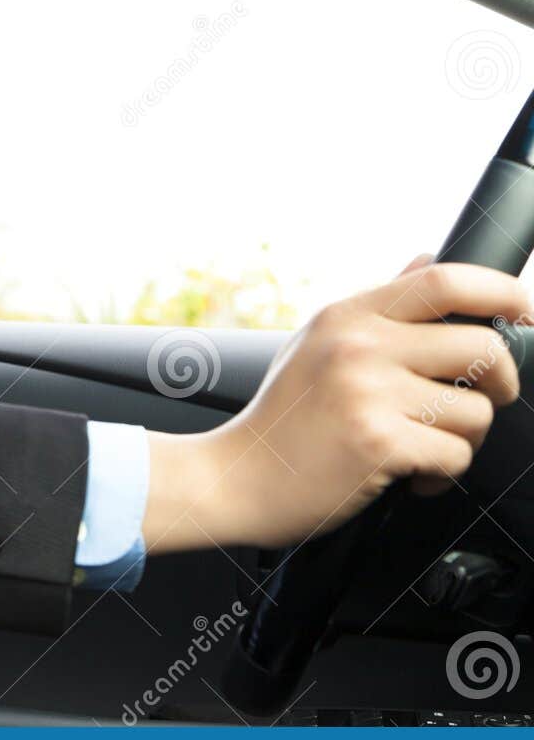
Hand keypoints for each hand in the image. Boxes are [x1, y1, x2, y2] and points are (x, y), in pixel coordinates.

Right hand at [145, 258, 526, 552]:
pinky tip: (405, 476)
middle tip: (479, 402)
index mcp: (347, 316)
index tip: (524, 310)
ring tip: (422, 447)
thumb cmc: (280, 418)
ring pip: (477, 411)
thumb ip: (377, 306)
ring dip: (463, 439)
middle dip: (501, 383)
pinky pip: (455, 456)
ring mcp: (368, 392)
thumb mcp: (316, 344)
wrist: (234, 478)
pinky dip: (439, 476)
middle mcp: (358, 345)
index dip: (501, 290)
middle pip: (481, 345)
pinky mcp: (379, 442)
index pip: (443, 280)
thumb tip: (426, 260)